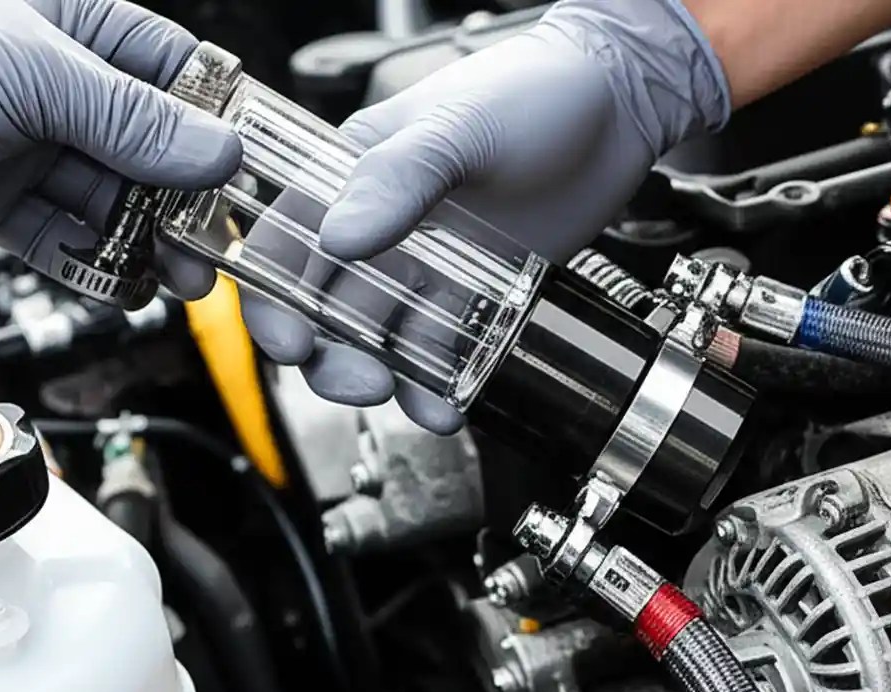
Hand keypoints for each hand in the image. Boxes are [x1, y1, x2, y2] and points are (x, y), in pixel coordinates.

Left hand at [0, 0, 241, 299]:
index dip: (217, 120)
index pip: (175, 70)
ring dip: (148, 243)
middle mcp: (54, 83)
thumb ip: (131, 118)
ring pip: (111, 201)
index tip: (249, 170)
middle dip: (186, 200)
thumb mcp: (25, 73)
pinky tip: (121, 284)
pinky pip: (61, 240)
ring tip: (178, 277)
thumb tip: (219, 148)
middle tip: (216, 244)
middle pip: (151, 148)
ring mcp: (22, 144)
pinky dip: (93, 268)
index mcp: (71, 23)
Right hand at [241, 0, 730, 433]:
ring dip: (383, 376)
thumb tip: (342, 239)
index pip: (283, 241)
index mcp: (352, 175)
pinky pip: (442, 349)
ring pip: (380, 338)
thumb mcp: (460, 126)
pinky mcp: (477, 292)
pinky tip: (449, 402)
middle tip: (360, 379)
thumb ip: (400, 178)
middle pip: (323, 307)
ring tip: (412, 396)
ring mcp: (429, 263)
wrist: (621, 110)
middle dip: (328, 354)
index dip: (269, 293)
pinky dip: (439, 382)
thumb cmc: (534, 91)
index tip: (286, 339)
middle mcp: (382, 225)